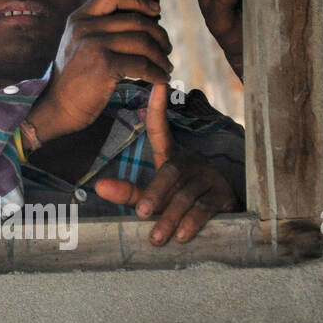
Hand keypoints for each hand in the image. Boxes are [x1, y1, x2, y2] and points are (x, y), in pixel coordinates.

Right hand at [29, 0, 171, 140]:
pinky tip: (159, 80)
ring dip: (161, 57)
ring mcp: (93, 44)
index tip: (155, 11)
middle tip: (166, 49)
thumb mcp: (78, 44)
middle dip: (159, 36)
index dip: (139, 0)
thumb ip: (100, 29)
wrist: (58, 106)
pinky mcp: (104, 65)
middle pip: (137, 21)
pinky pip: (143, 65)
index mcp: (79, 18)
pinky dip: (157, 73)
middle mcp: (84, 27)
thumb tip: (142, 21)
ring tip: (165, 68)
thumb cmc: (74, 78)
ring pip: (144, 42)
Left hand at [94, 84, 237, 244]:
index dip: (158, 108)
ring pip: (186, 195)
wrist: (218, 216)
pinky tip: (182, 235)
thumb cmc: (177, 201)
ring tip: (157, 237)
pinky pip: (206, 208)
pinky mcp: (224, 194)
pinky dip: (192, 223)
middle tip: (142, 214)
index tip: (158, 85)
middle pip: (170, 172)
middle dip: (155, 194)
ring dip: (171, 217)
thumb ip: (128, 192)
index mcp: (171, 155)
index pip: (161, 129)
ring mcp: (209, 176)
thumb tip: (99, 187)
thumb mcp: (152, 197)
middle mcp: (191, 160)